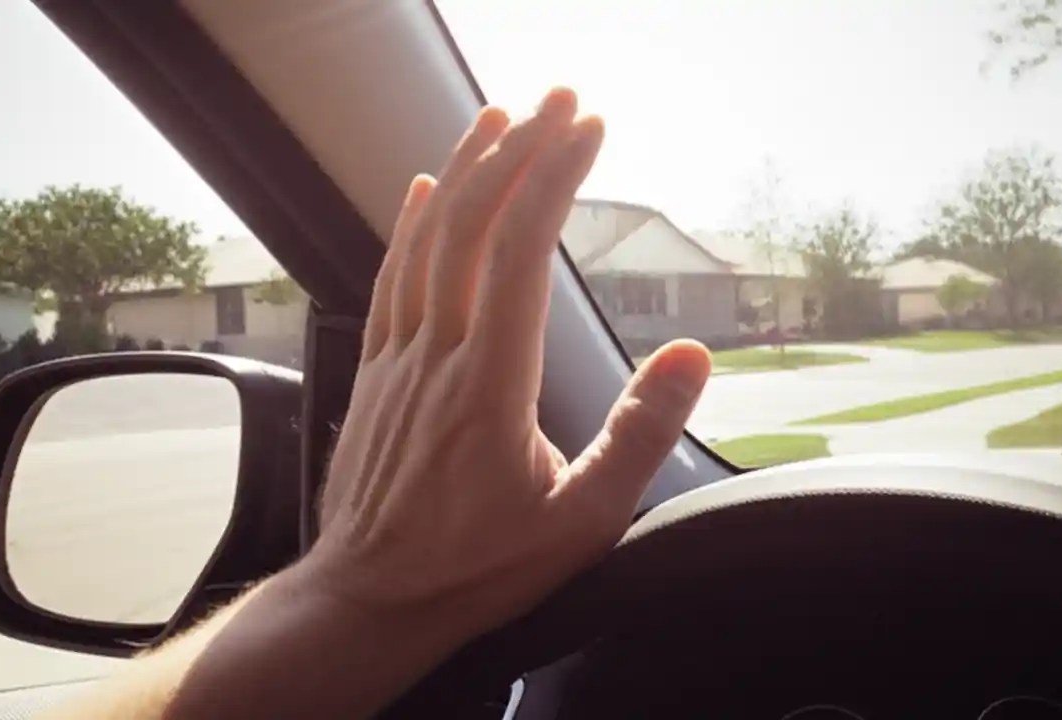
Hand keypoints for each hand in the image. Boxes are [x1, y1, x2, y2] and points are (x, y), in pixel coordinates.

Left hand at [307, 88, 711, 638]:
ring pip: (423, 239)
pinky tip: (421, 188)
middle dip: (516, 150)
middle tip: (557, 100)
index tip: (589, 129)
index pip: (520, 250)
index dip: (555, 178)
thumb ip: (641, 435)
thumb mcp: (584, 520)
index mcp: (491, 383)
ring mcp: (396, 357)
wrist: (369, 598)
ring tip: (497, 117)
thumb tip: (693, 354)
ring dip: (461, 170)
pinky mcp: (374, 370)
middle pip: (470, 223)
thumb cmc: (476, 567)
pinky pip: (389, 277)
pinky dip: (408, 223)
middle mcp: (436, 353)